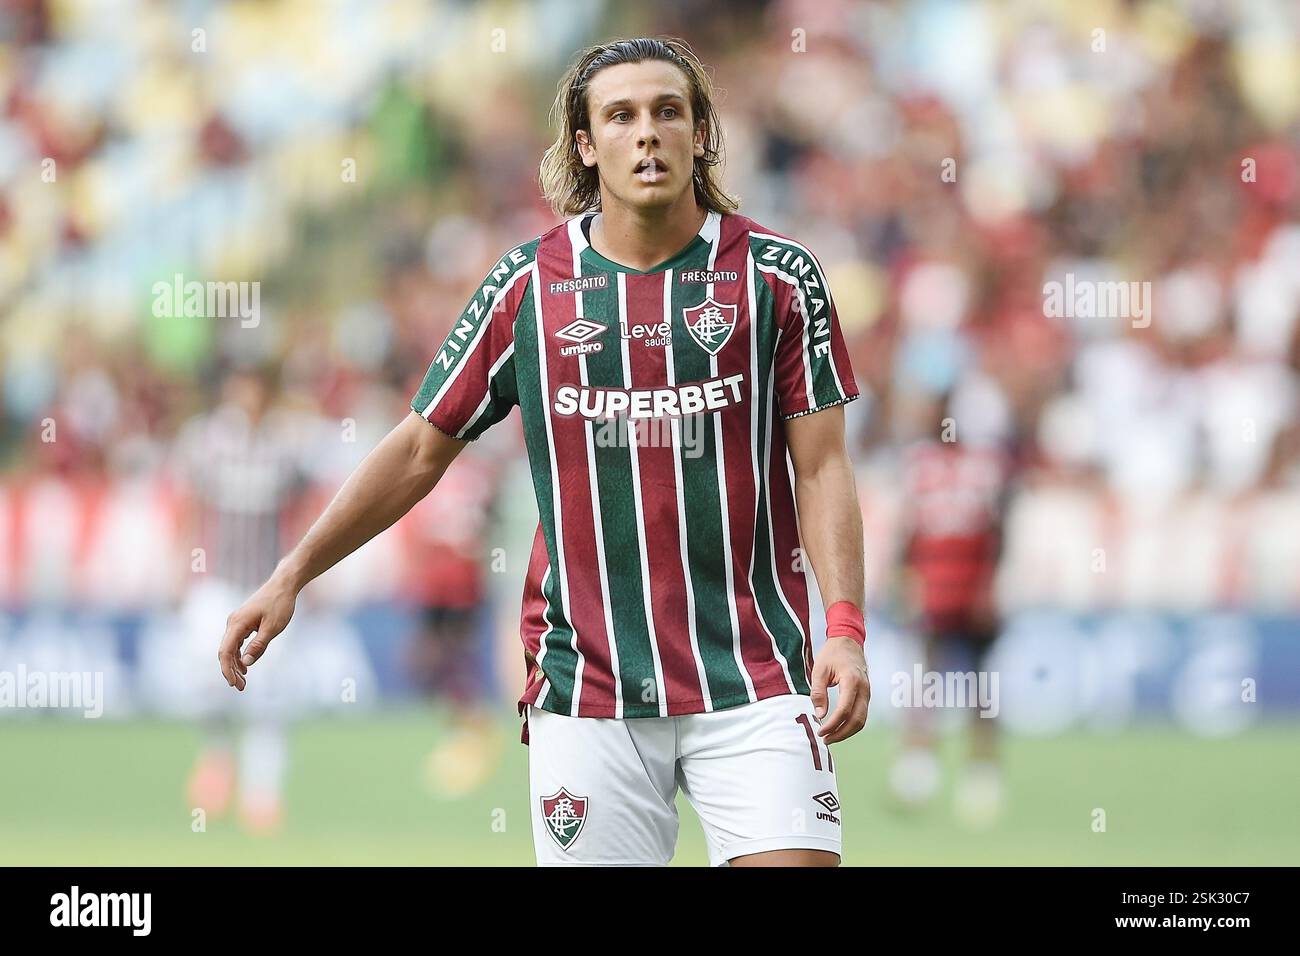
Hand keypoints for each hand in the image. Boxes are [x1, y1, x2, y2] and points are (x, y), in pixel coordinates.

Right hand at [217, 574, 297, 690]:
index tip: (234, 684)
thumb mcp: (273, 628)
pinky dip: (240, 655)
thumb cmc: (280, 604)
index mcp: (237, 624)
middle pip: (226, 652)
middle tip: (241, 687)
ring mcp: (237, 622)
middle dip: (231, 671)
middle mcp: (232, 623)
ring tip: (244, 681)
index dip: (227, 670)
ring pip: (231, 648)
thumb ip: (259, 645)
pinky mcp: (243, 622)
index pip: (226, 652)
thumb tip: (246, 663)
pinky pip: (237, 642)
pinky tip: (245, 666)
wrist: (283, 584)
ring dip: (236, 664)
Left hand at [811, 637, 870, 743]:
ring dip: (847, 732)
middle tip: (825, 739)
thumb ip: (818, 692)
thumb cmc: (832, 654)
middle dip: (841, 733)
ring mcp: (867, 693)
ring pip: (862, 720)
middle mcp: (864, 689)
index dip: (832, 724)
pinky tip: (838, 728)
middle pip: (857, 720)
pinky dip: (851, 725)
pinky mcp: (866, 695)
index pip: (845, 710)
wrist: (848, 641)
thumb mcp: (819, 670)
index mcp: (851, 680)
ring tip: (830, 737)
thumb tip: (820, 714)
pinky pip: (862, 714)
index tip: (820, 731)